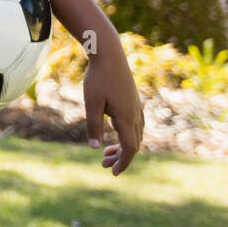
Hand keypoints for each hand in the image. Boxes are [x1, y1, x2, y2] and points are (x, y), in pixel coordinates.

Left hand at [83, 52, 144, 175]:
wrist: (109, 54)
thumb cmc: (98, 78)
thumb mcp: (91, 103)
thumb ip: (94, 126)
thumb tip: (95, 148)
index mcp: (126, 117)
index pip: (129, 148)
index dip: (123, 162)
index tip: (113, 172)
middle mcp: (135, 114)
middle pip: (133, 143)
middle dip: (120, 157)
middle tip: (104, 165)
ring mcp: (136, 107)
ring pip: (135, 134)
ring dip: (123, 146)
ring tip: (105, 152)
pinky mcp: (133, 100)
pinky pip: (135, 124)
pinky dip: (126, 134)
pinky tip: (115, 132)